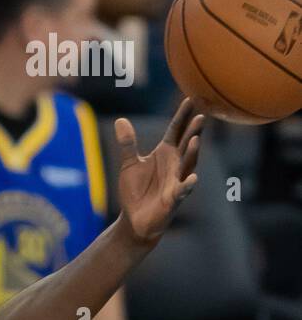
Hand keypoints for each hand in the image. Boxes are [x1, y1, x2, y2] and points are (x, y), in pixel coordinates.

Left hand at [115, 98, 203, 244]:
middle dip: (193, 131)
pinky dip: (187, 185)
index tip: (190, 99)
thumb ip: (128, 143)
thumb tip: (120, 120)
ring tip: (195, 139)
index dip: (182, 116)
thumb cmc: (135, 191)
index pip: (176, 130)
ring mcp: (176, 181)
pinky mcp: (173, 199)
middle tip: (200, 116)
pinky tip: (192, 178)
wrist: (134, 220)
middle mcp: (175, 164)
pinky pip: (182, 191)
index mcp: (165, 153)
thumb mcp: (129, 165)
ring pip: (187, 165)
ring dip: (191, 153)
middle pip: (186, 144)